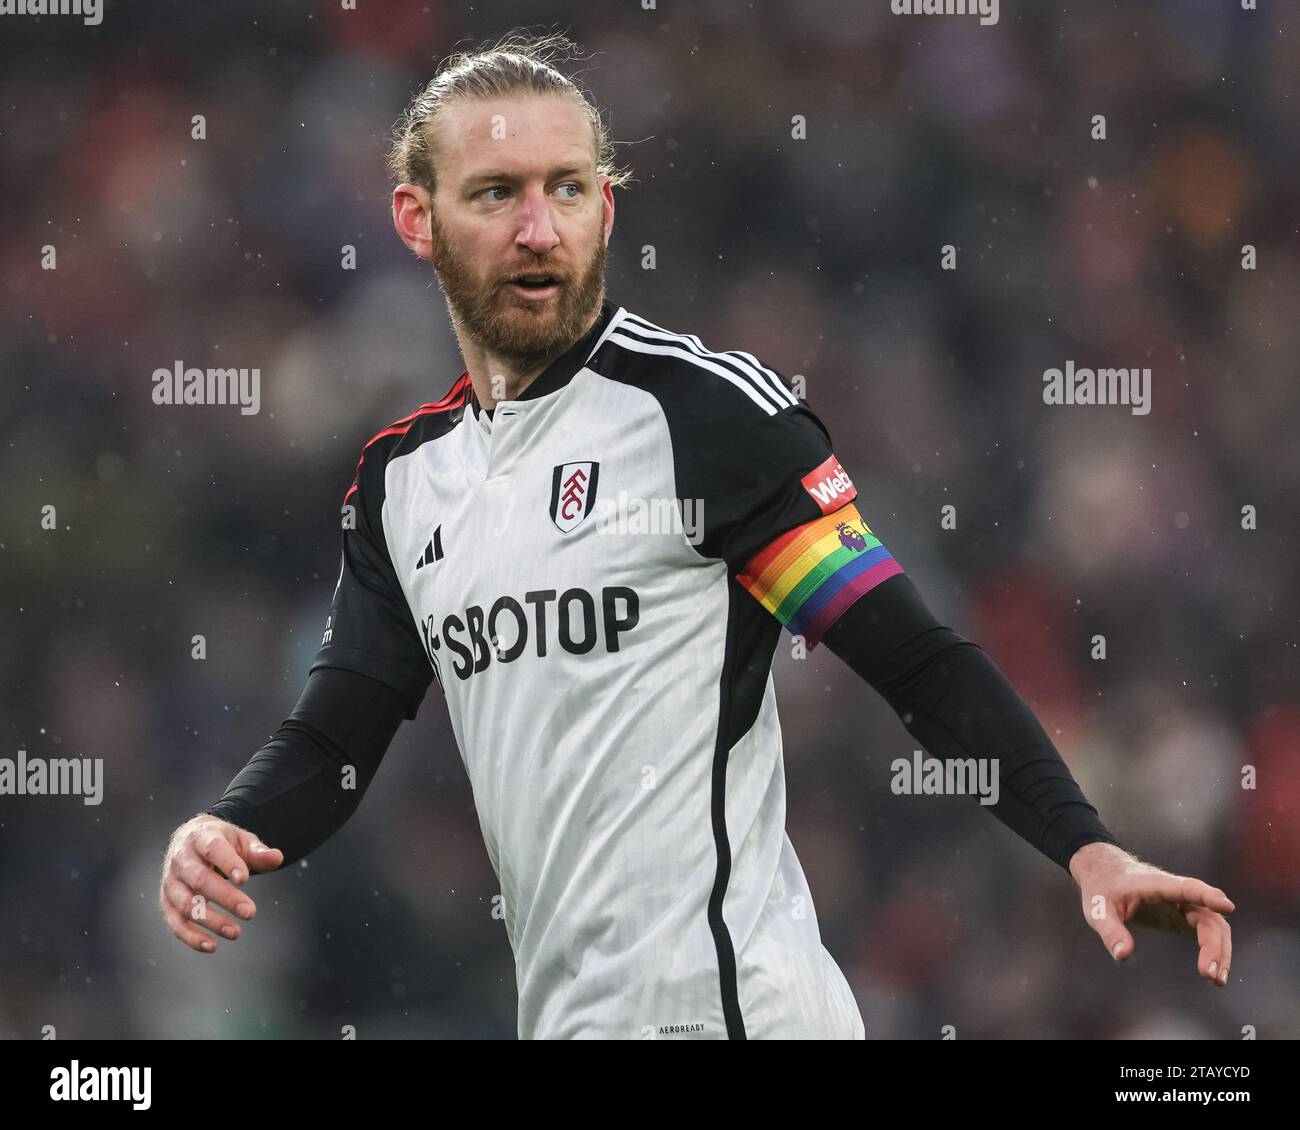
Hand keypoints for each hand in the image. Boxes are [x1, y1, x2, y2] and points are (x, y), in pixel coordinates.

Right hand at [159, 814, 283, 952]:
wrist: (190, 839)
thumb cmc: (221, 841)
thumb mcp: (240, 840)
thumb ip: (258, 851)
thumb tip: (277, 858)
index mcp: (201, 836)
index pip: (213, 849)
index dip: (228, 863)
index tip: (245, 879)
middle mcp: (181, 858)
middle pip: (200, 879)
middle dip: (225, 898)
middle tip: (250, 912)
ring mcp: (170, 881)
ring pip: (186, 904)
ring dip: (211, 921)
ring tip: (236, 933)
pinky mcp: (166, 901)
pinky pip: (175, 922)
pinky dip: (191, 937)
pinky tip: (212, 946)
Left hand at [1068, 841, 1234, 986]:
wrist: (1106, 874)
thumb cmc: (1102, 889)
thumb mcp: (1098, 910)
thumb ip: (1111, 931)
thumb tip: (1124, 956)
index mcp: (1156, 885)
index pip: (1186, 888)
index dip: (1207, 895)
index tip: (1228, 906)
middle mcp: (1176, 893)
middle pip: (1207, 915)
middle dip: (1214, 944)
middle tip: (1211, 975)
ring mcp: (1183, 904)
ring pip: (1213, 925)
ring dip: (1220, 951)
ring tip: (1216, 980)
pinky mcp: (1184, 916)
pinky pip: (1208, 931)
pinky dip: (1214, 950)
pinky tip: (1213, 972)